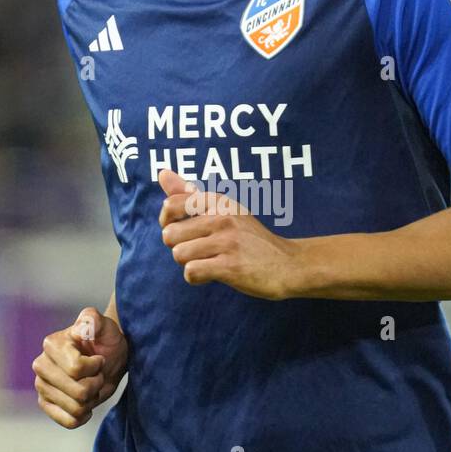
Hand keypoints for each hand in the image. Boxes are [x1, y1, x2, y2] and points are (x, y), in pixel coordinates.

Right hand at [32, 307, 127, 428]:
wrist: (108, 357)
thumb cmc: (106, 340)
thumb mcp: (105, 326)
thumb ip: (93, 320)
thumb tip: (81, 328)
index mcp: (51, 344)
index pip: (77, 369)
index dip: (96, 367)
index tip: (98, 358)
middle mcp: (41, 365)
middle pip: (78, 392)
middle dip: (95, 384)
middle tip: (96, 373)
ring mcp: (41, 386)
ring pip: (76, 409)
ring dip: (91, 399)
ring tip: (91, 385)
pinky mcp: (46, 404)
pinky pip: (68, 422)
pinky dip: (83, 415)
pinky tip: (86, 403)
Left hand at [157, 167, 298, 300]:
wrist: (288, 265)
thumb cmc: (251, 240)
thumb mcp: (226, 210)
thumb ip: (190, 195)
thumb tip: (161, 173)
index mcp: (219, 202)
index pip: (171, 204)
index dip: (168, 223)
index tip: (182, 231)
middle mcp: (222, 217)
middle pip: (169, 235)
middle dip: (179, 248)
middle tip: (201, 251)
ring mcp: (227, 241)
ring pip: (179, 255)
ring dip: (190, 264)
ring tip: (210, 262)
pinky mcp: (230, 266)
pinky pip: (191, 272)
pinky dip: (197, 278)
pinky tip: (213, 275)